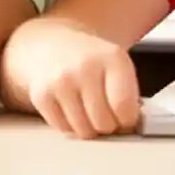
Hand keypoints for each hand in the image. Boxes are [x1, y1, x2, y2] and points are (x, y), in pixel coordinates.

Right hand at [14, 23, 140, 138]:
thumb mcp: (116, 63)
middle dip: (108, 125)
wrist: (49, 43)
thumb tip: (132, 126)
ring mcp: (61, 82)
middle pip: (104, 123)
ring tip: (87, 109)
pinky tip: (70, 107)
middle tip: (105, 113)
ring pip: (84, 131)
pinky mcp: (42, 96)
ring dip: (89, 127)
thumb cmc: (90, 59)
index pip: (125, 107)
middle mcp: (85, 68)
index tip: (125, 117)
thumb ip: (129, 93)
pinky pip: (64, 129)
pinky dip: (69, 125)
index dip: (127, 120)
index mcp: (112, 58)